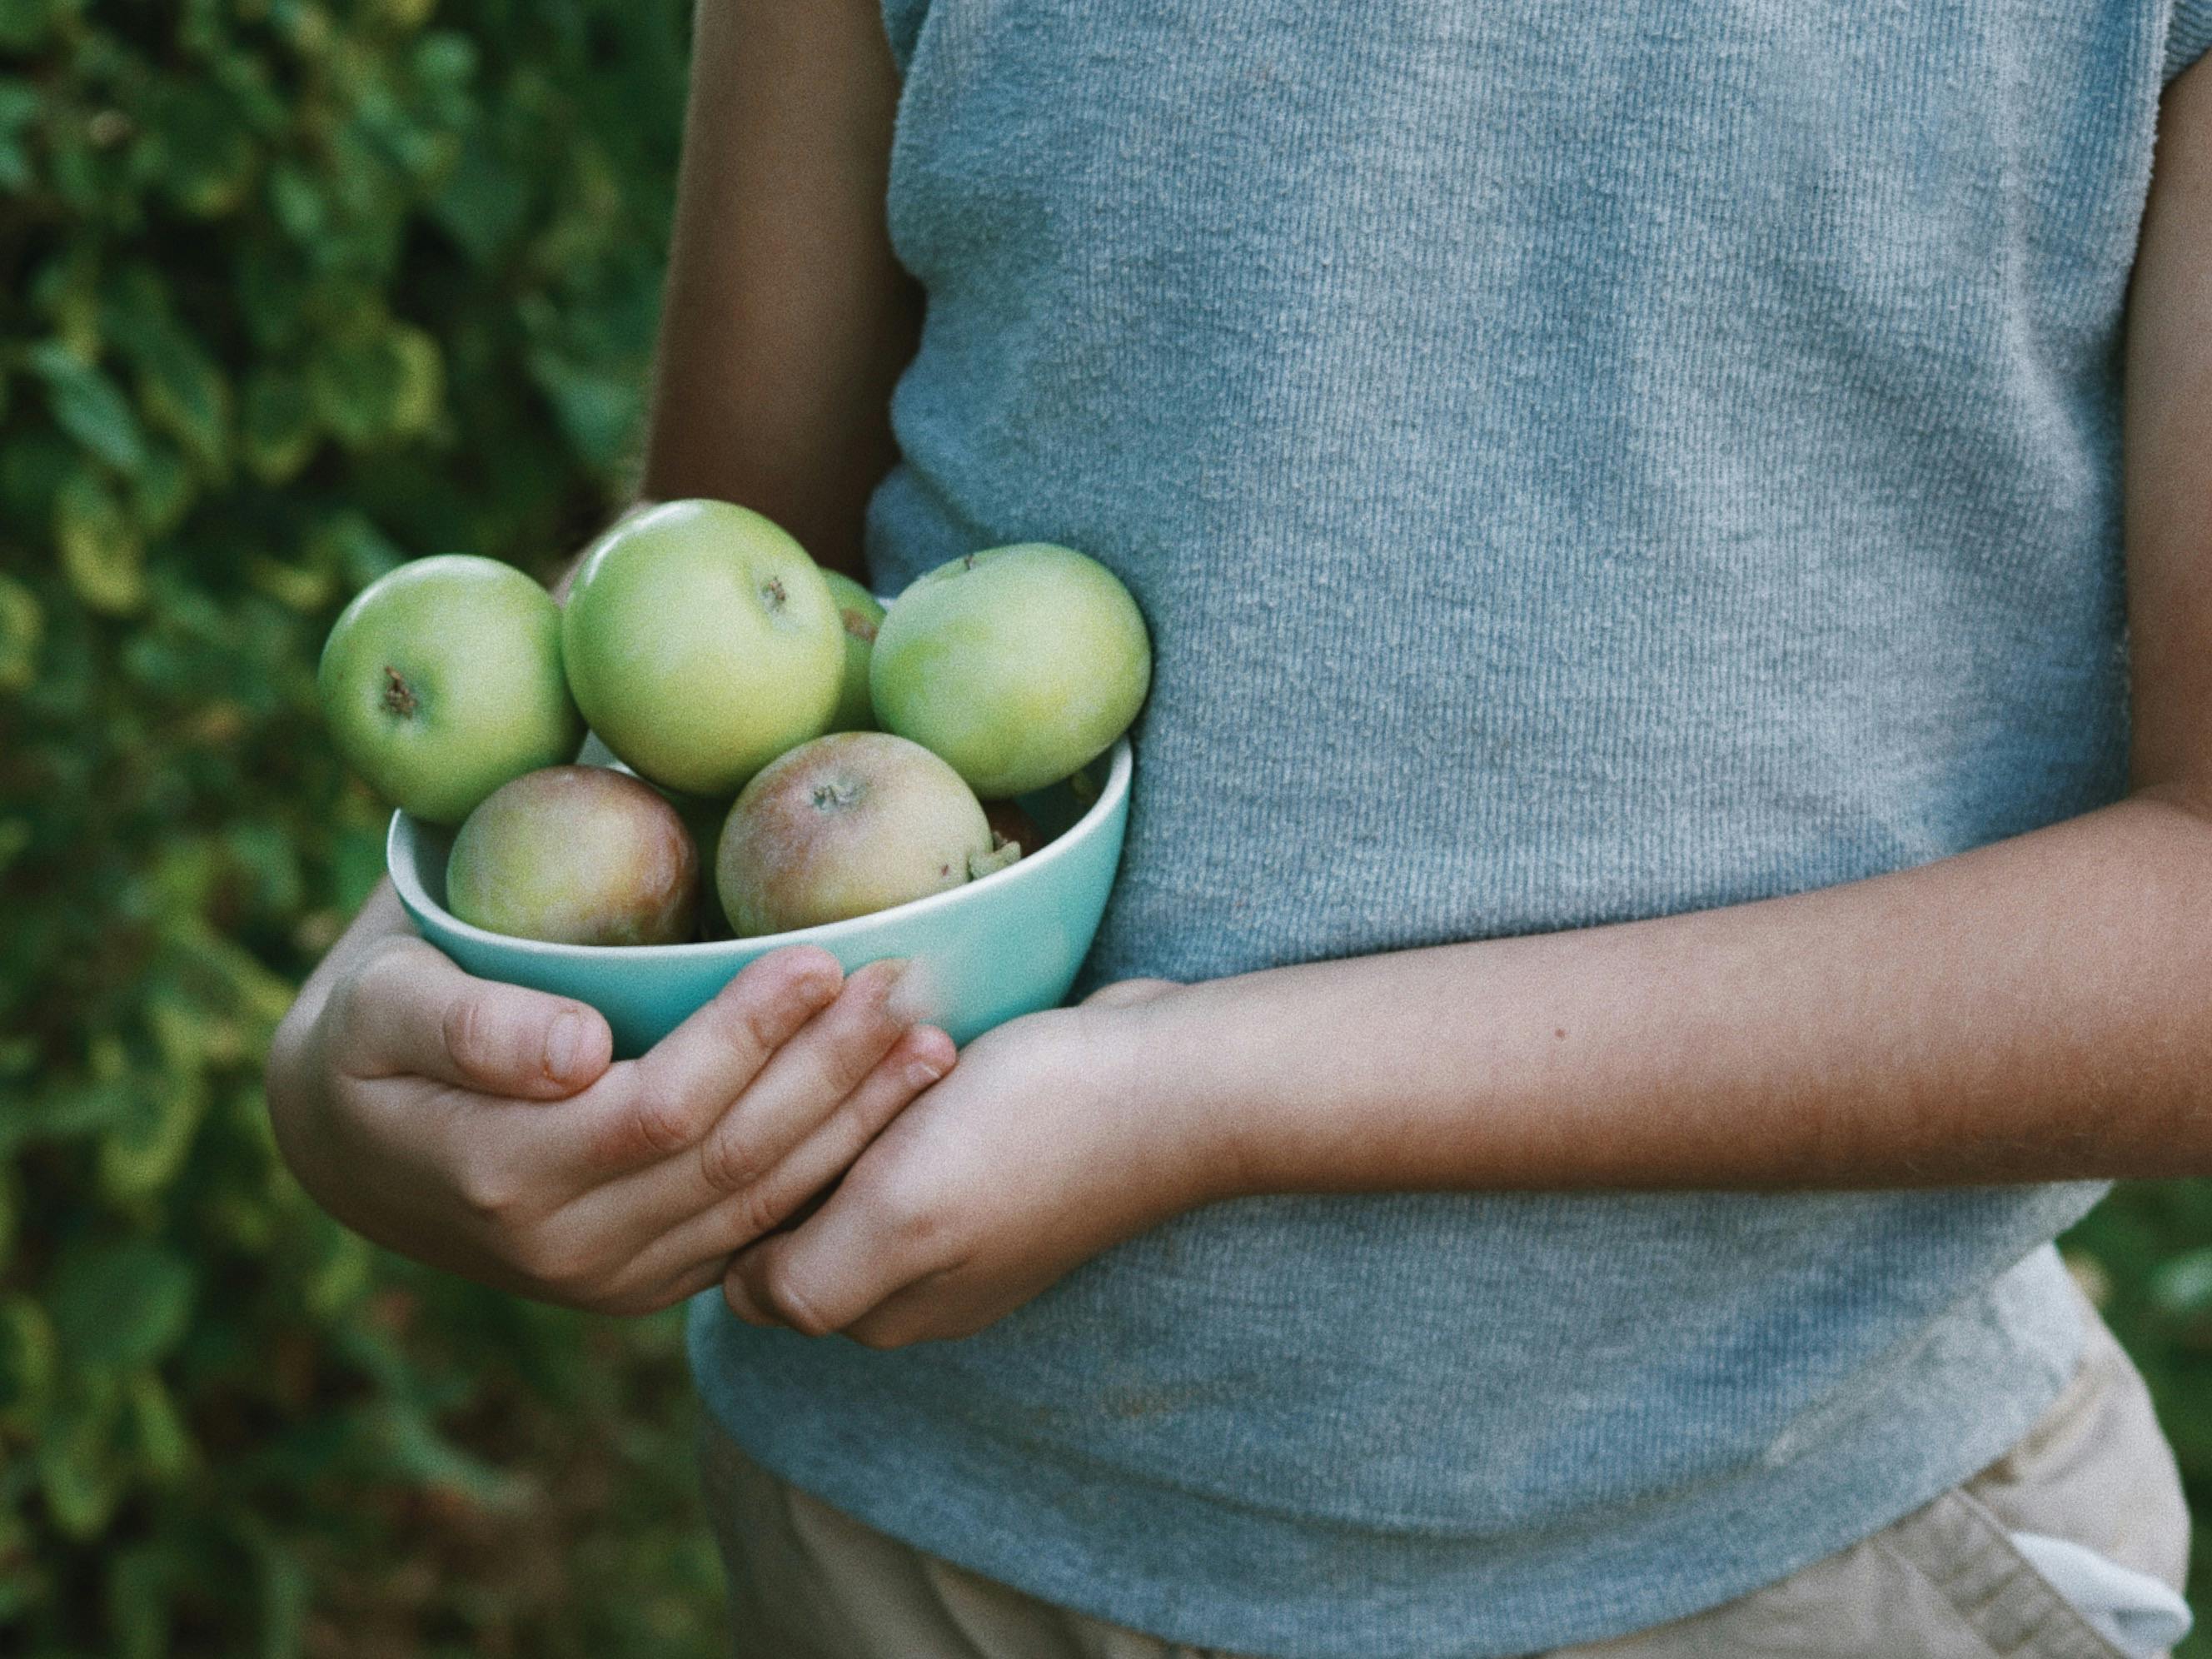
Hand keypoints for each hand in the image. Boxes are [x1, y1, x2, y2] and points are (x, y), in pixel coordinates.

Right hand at [265, 931, 953, 1315]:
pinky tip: (897, 1107)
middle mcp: (567, 1249)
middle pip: (733, 1160)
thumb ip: (465, 1025)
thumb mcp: (377, 1005)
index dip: (746, 1039)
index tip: (820, 957)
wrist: (351, 1141)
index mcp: (502, 1176)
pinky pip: (758, 1229)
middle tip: (909, 986)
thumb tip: (575, 1053)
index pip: (659, 1110)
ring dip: (858, 1125)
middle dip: (831, 1072)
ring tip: (934, 1041)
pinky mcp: (648, 1280)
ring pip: (762, 1204)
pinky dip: (835, 1167)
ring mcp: (613, 1278)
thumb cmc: (368, 1036)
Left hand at [722, 978, 1224, 1346]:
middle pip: (797, 1212)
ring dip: (852, 1100)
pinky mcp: (997, 1161)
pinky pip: (910, 1127)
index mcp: (883, 1309)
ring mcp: (965, 1221)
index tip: (773, 1110)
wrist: (1176, 1079)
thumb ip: (807, 1277)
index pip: (752, 1266)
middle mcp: (920, 1279)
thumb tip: (735, 1293)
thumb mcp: (901, 1218)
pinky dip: (904, 1082)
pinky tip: (938, 1041)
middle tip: (825, 1062)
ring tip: (885, 1042)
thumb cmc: (1036, 1136)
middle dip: (798, 1137)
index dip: (746, 1187)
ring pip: (852, 1162)